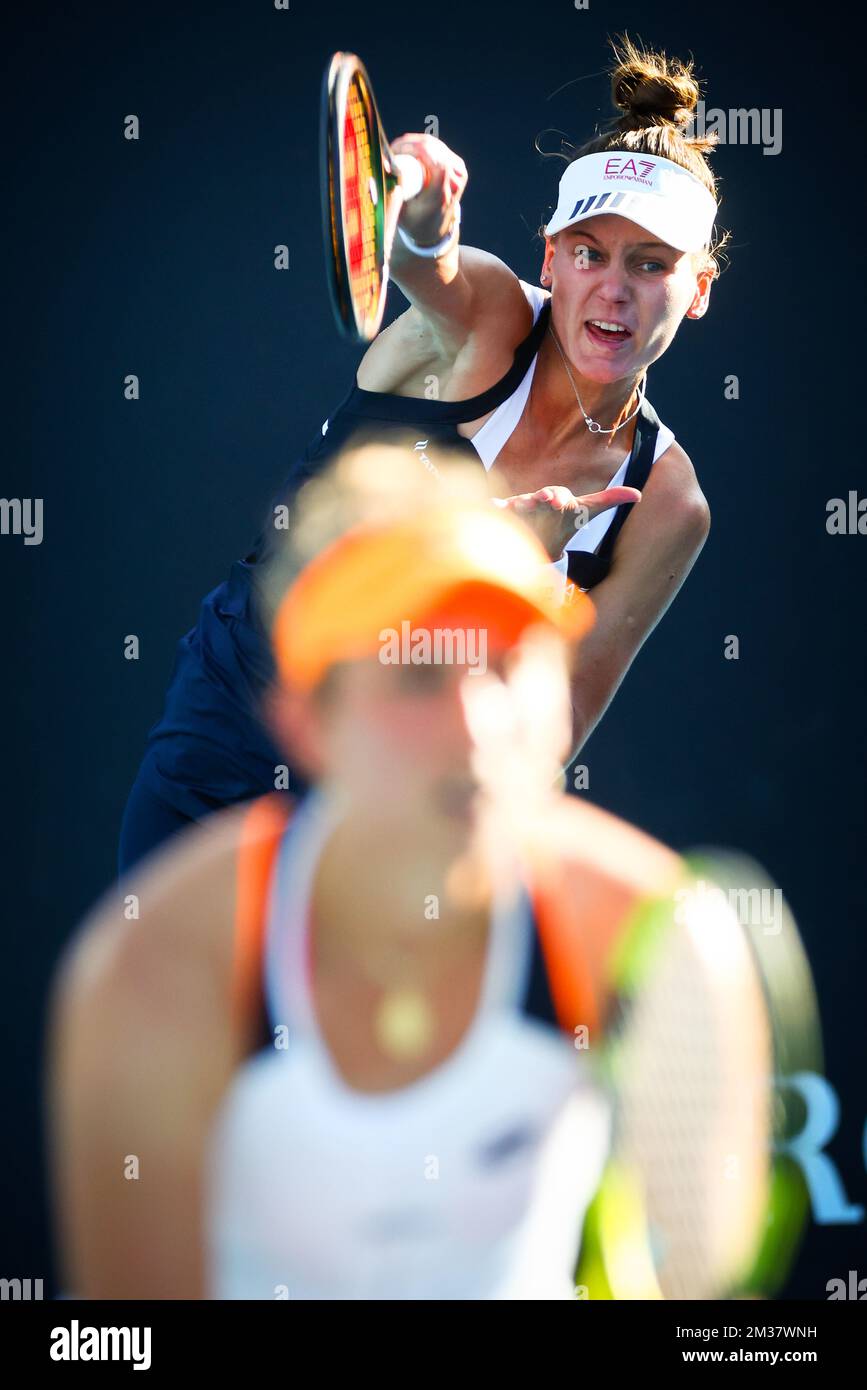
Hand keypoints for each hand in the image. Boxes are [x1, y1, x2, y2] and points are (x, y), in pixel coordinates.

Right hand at [390, 133, 467, 245]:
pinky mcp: (457, 164)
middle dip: (407, 144)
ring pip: (433, 143)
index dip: (412, 149)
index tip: (392, 152)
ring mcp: (459, 171)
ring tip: (396, 150)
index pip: (435, 162)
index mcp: (442, 194)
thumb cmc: (415, 223)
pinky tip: (408, 148)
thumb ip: (389, 197)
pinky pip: (437, 146)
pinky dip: (421, 144)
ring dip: (413, 142)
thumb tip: (373, 177)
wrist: (435, 228)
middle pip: (431, 147)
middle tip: (389, 150)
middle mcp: (455, 181)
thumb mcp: (400, 214)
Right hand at [491, 485, 641, 560]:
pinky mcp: (507, 519)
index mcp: (557, 498)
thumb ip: (610, 500)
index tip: (559, 502)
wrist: (543, 535)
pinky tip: (491, 509)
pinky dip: (494, 510)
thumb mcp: (587, 511)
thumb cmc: (565, 520)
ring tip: (515, 507)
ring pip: (518, 505)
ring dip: (517, 505)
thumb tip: (639, 494)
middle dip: (538, 498)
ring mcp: (521, 510)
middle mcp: (537, 501)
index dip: (558, 496)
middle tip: (541, 500)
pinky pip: (499, 513)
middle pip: (536, 496)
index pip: (559, 494)